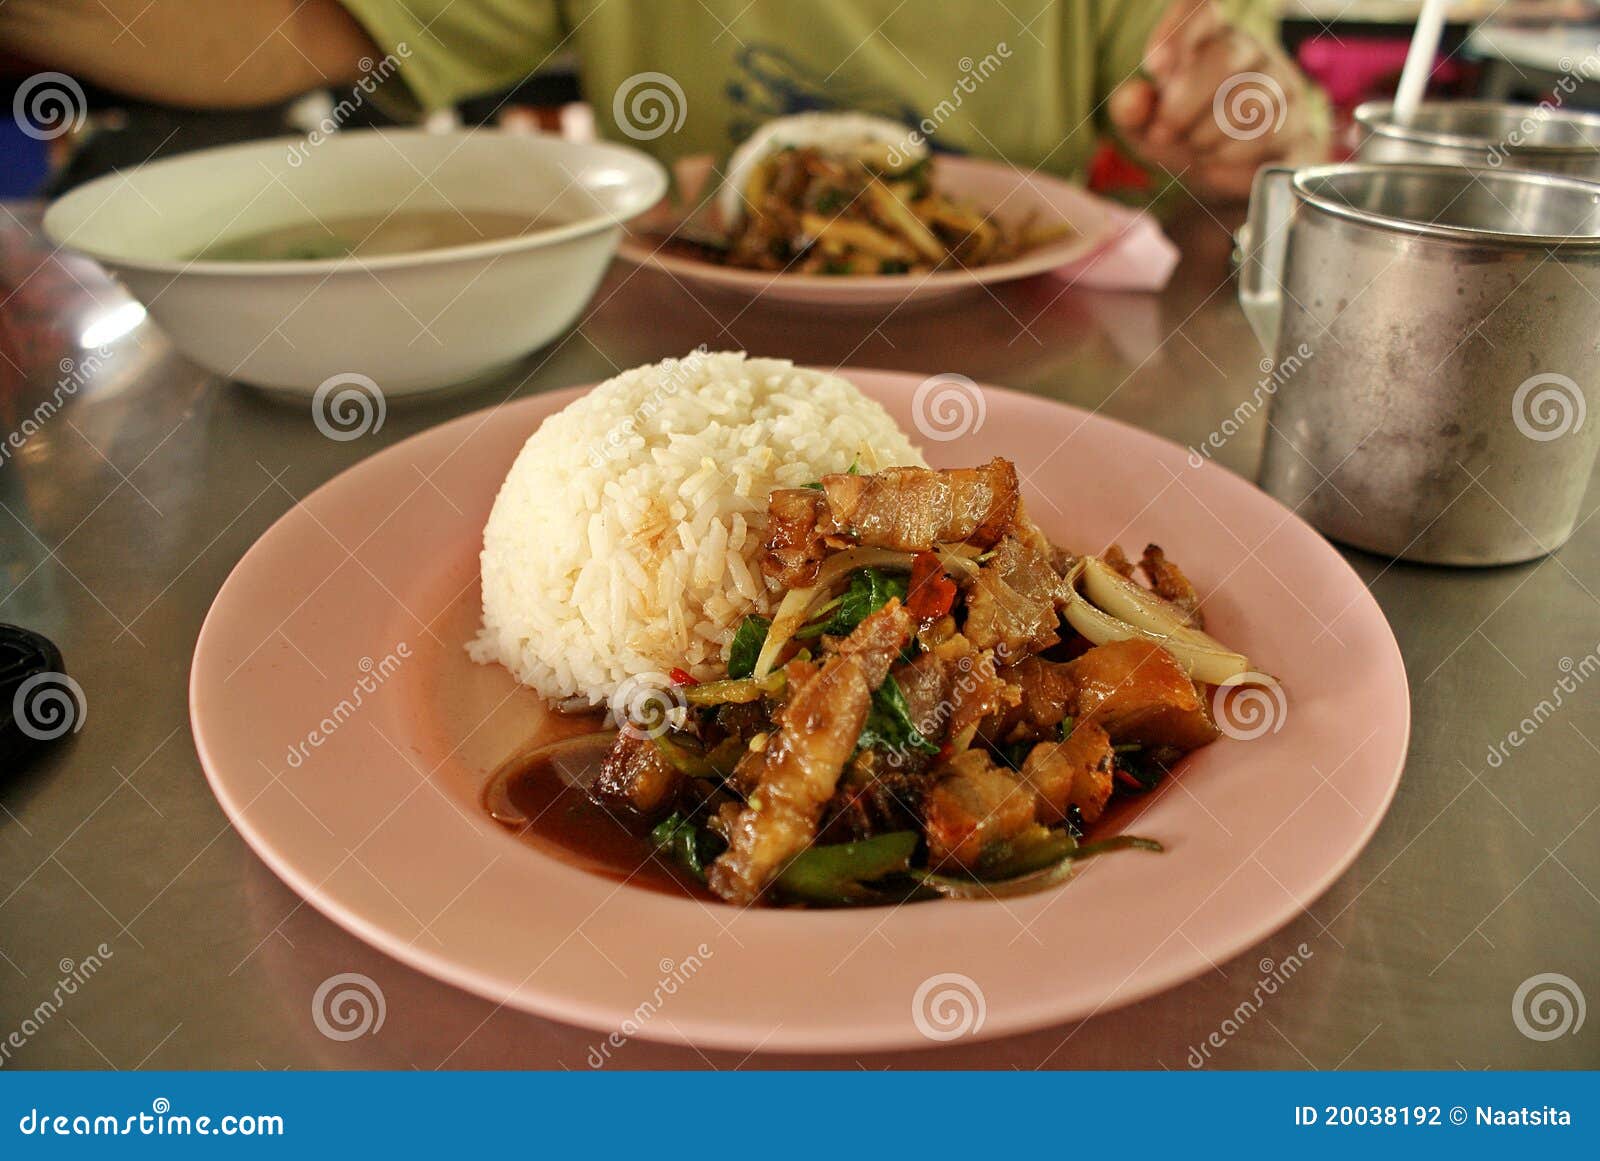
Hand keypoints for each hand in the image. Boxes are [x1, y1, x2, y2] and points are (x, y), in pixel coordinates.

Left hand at [1108, 0, 1323, 201]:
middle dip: (1182, 106)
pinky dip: (1230, 154)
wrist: (1225, 171)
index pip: (1200, 8)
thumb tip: (1133, 100)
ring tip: (1196, 145)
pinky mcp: (1295, 120)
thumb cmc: (1183, 132)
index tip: (1155, 66)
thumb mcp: (1145, 124)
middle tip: (1164, 132)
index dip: (1178, 31)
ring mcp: (1279, 82)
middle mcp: (1249, 49)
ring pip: (1246, 101)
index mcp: (1207, 36)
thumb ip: (1131, 110)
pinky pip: (1266, 133)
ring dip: (1206, 135)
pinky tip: (1218, 156)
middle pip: (1223, 57)